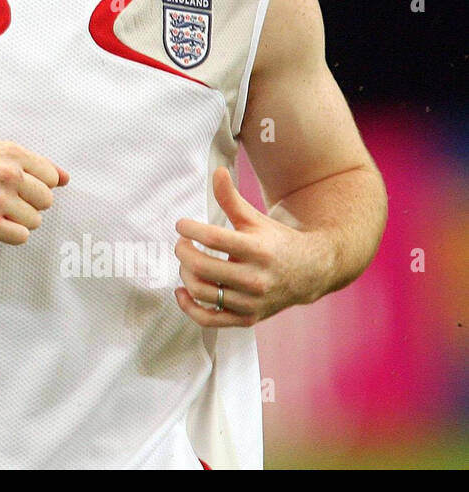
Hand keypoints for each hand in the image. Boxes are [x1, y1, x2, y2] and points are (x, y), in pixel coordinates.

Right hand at [0, 141, 68, 244]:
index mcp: (10, 152)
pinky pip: (21, 236)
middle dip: (28, 204)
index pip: (51, 176)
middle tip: (4, 201)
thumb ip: (33, 164)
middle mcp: (7, 172)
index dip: (36, 185)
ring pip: (34, 221)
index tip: (18, 187)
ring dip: (17, 221)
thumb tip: (65, 177)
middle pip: (46, 200)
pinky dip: (8, 234)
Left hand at [173, 167, 323, 326]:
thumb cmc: (277, 242)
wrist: (310, 272)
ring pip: (202, 292)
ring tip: (186, 262)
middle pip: (202, 267)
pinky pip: (209, 319)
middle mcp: (255, 278)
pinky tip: (183, 291)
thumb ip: (231, 199)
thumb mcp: (256, 219)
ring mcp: (251, 301)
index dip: (189, 229)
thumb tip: (217, 172)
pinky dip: (189, 307)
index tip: (182, 224)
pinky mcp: (247, 318)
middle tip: (181, 243)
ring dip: (185, 275)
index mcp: (257, 250)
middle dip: (183, 252)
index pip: (213, 239)